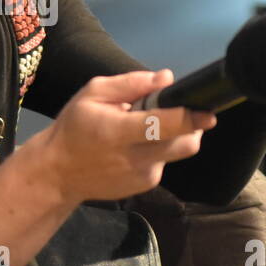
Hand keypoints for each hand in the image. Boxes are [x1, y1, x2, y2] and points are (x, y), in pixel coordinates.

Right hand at [40, 69, 216, 204]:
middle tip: (181, 114)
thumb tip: (166, 78)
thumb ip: (130, 84)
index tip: (208, 110)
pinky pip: (163, 163)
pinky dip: (157, 152)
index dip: (192, 117)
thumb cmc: (74, 128)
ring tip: (145, 131)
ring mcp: (143, 176)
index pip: (166, 125)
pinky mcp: (145, 187)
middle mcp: (136, 157)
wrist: (57, 174)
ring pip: (176, 153)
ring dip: (171, 138)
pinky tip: (134, 148)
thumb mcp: (92, 94)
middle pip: (186, 144)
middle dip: (193, 128)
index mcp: (119, 131)